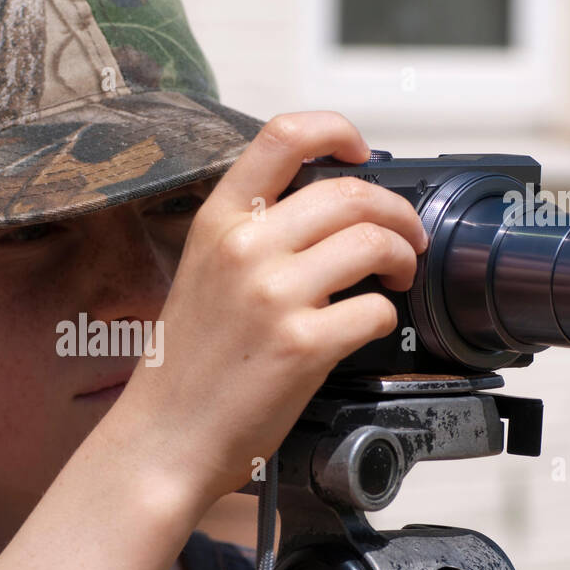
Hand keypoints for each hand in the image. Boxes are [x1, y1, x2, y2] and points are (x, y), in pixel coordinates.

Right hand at [108, 111, 427, 505]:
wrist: (164, 438)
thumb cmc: (185, 368)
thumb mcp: (201, 275)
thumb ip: (253, 237)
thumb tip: (325, 212)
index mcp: (217, 223)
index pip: (283, 136)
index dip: (336, 130)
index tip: (359, 151)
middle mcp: (244, 248)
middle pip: (350, 192)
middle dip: (396, 211)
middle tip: (405, 235)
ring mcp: (273, 295)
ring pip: (373, 242)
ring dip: (402, 257)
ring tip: (396, 277)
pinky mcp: (302, 345)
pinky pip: (376, 310)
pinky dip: (385, 317)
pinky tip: (367, 328)